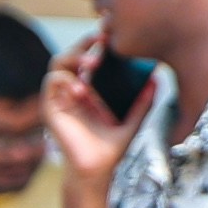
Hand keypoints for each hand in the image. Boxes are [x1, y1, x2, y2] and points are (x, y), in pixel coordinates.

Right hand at [39, 49, 134, 178]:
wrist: (97, 171)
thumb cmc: (112, 149)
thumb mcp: (132, 121)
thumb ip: (142, 101)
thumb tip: (157, 79)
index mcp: (89, 88)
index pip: (89, 57)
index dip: (97, 44)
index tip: (112, 36)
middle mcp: (72, 89)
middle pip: (72, 54)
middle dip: (85, 43)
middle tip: (103, 40)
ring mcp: (60, 97)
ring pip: (58, 63)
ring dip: (75, 57)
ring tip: (93, 63)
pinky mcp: (50, 108)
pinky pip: (51, 82)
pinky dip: (65, 79)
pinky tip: (81, 88)